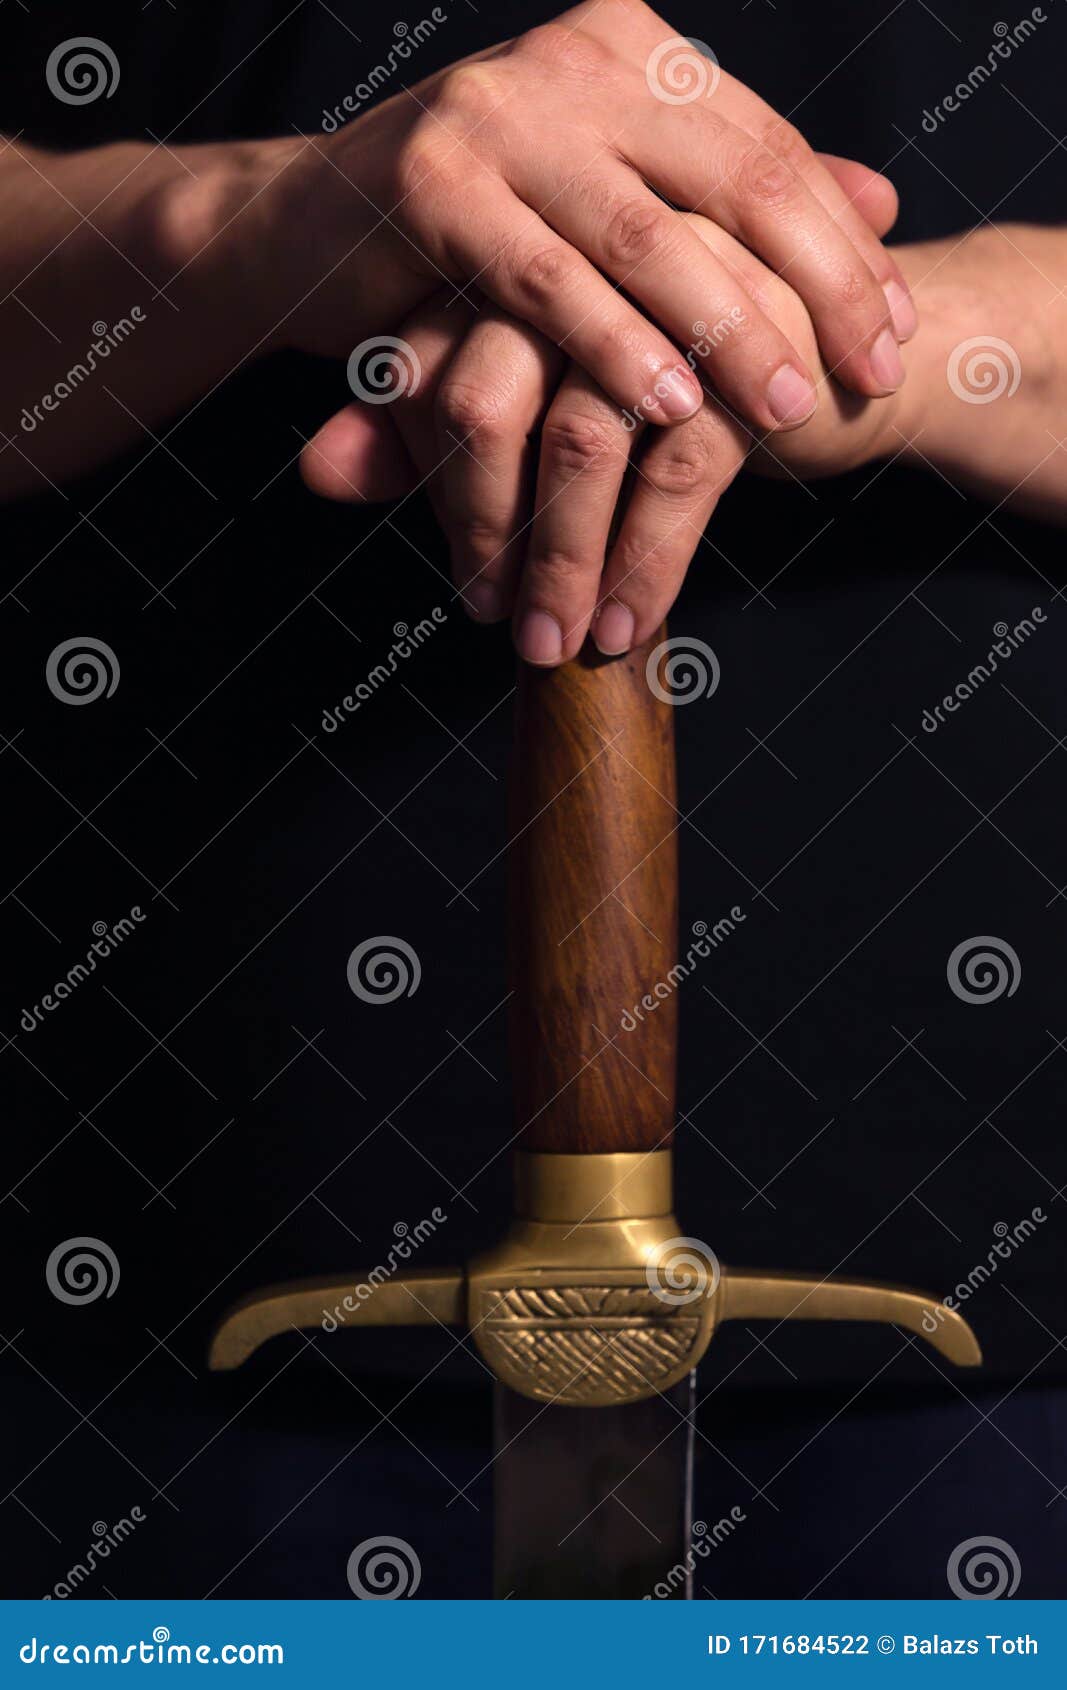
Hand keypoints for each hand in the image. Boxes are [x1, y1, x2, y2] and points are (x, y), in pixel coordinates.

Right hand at [241, 0, 912, 437]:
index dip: (841, 243)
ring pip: (643, 234)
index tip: (896, 331)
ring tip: (788, 408)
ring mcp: (496, 114)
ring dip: (726, 329)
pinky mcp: (431, 185)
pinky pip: (545, 281)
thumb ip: (735, 194)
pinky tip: (672, 406)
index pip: (767, 146)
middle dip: (813, 286)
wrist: (301, 233)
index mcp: (628, 48)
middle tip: (873, 372)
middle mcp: (571, 59)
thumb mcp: (617, 201)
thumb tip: (883, 197)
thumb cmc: (477, 234)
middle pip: (730, 177)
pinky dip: (612, 346)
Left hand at [301, 159, 903, 661]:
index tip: (469, 582)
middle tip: (499, 622)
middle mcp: (577, 266)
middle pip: (488, 402)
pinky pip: (675, 479)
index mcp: (512, 261)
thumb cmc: (659, 385)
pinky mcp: (748, 357)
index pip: (427, 373)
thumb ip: (420, 436)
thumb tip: (314, 472)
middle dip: (491, 532)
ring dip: (562, 563)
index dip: (434, 490)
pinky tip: (625, 632)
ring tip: (555, 647)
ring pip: (579, 444)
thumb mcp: (532, 412)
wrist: (829, 365)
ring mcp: (667, 301)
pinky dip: (643, 567)